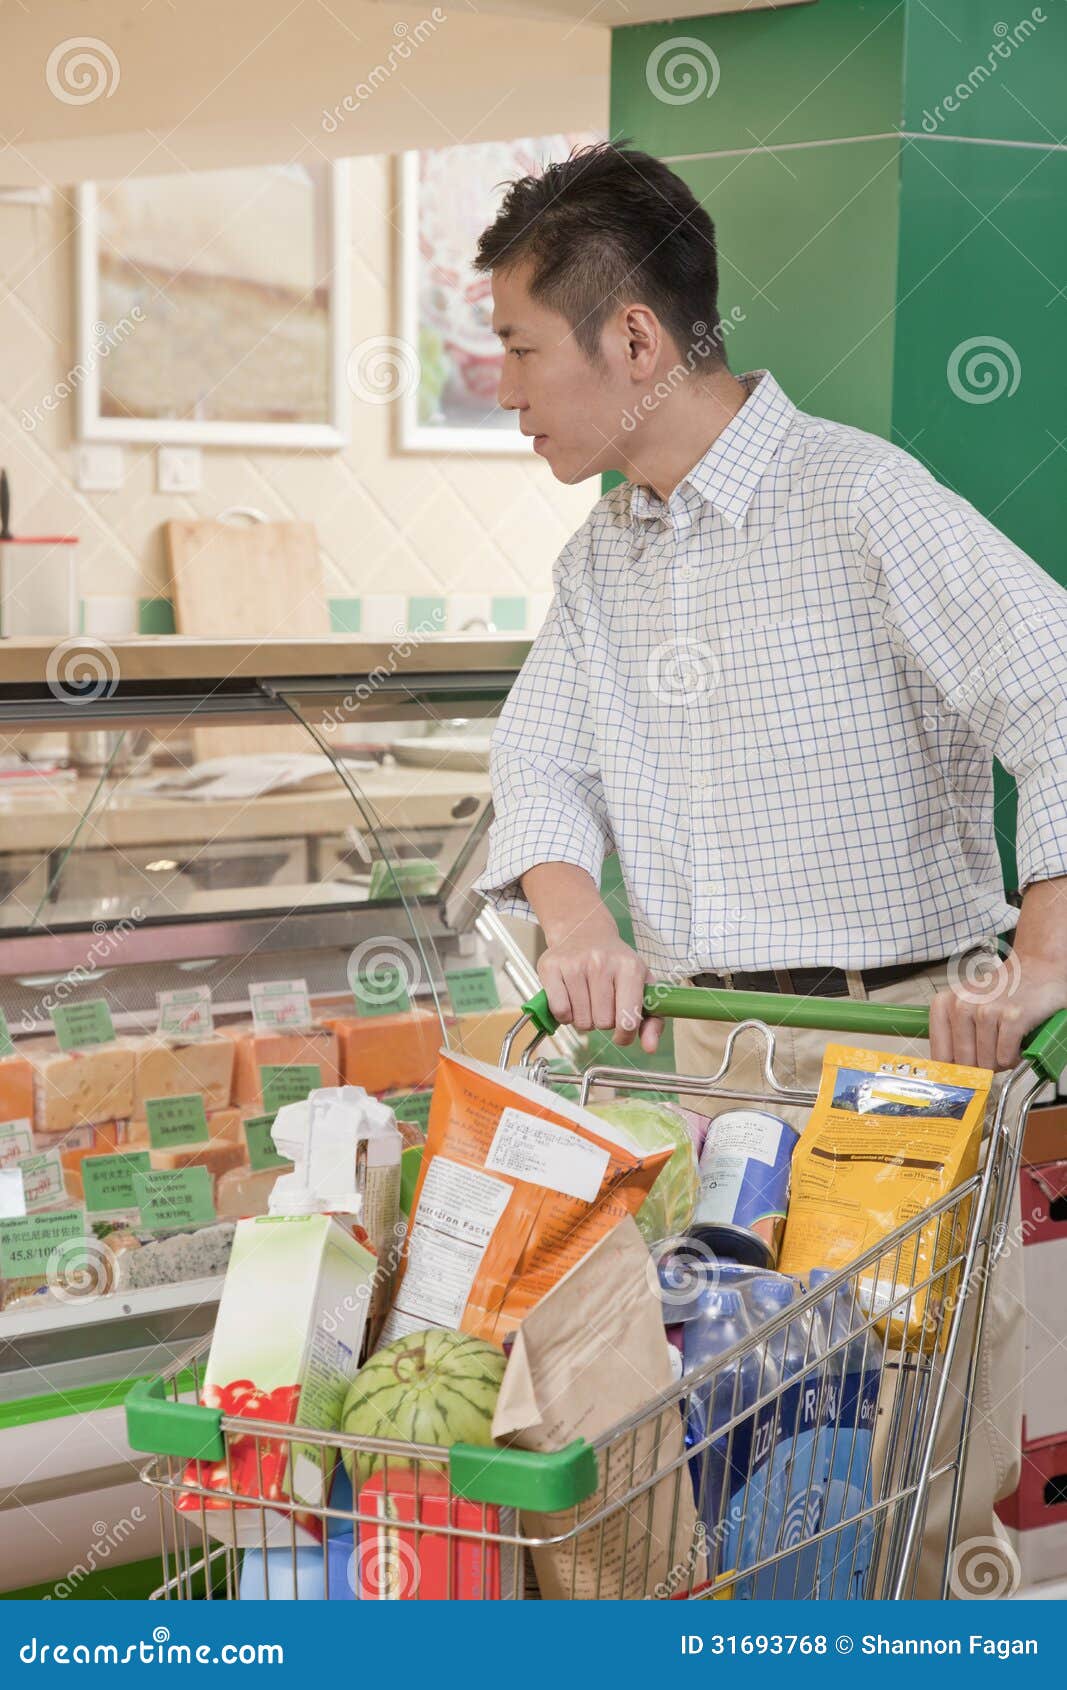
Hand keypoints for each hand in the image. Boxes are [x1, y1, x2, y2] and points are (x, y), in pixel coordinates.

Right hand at [537, 918, 663, 1053]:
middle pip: (603, 1023)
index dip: (625, 1035)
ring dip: (584, 1018)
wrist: (583, 929)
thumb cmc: (615, 963)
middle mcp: (602, 963)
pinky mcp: (551, 967)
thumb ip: (652, 1020)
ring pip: (581, 1021)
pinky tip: (570, 1000)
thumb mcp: (641, 984)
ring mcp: (575, 964)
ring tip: (587, 1000)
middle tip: (602, 1004)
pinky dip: (565, 1015)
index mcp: (630, 967)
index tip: (622, 1032)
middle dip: (603, 1021)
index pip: (628, 1020)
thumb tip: (650, 1048)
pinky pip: (559, 1012)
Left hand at [929, 953, 1066, 1069]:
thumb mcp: (966, 1005)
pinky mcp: (1012, 1017)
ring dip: (1000, 1062)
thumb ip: (952, 1035)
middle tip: (991, 1053)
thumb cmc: (1000, 991)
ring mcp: (988, 1011)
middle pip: (964, 1063)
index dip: (953, 1073)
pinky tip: (1017, 1045)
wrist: (1038, 969)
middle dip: (981, 1067)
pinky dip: (1014, 1058)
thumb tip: (947, 1074)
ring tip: (1005, 1043)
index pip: (940, 1056)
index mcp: (945, 1004)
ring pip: (987, 1063)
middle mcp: (962, 1005)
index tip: (962, 1080)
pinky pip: (1006, 1058)